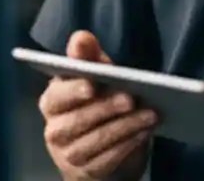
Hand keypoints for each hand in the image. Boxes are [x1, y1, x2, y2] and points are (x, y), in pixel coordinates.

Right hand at [38, 31, 156, 180]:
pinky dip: (128, 144)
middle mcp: (54, 129)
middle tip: (131, 98)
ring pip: (96, 140)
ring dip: (125, 126)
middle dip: (106, 107)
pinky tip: (146, 132)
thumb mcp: (97, 78)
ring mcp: (68, 154)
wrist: (100, 152)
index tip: (92, 84)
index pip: (58, 95)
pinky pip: (107, 159)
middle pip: (79, 119)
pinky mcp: (86, 172)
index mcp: (53, 101)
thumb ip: (89, 57)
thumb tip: (80, 37)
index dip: (73, 90)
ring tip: (150, 114)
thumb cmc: (98, 105)